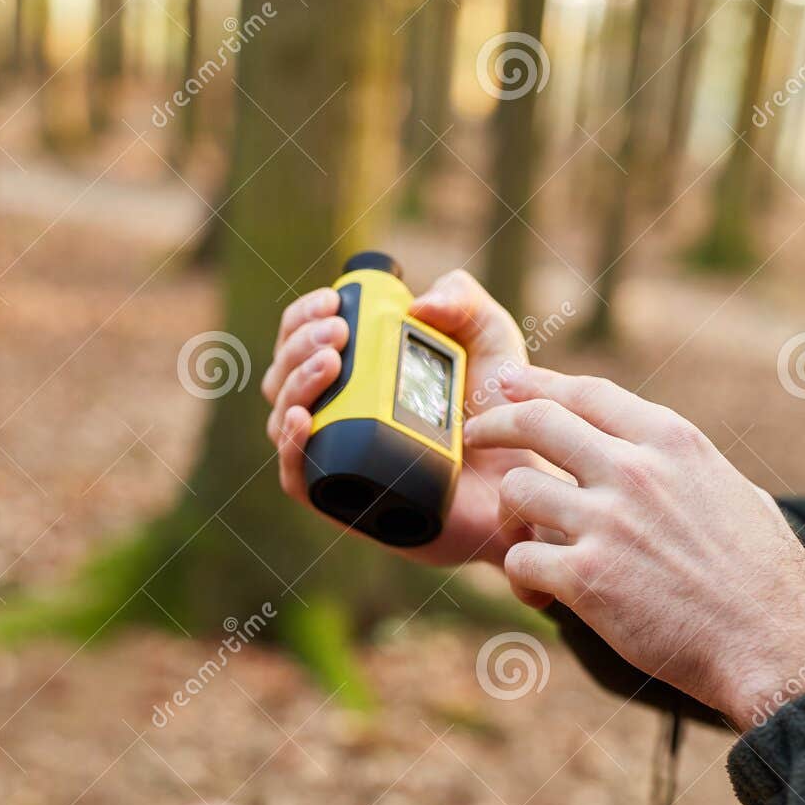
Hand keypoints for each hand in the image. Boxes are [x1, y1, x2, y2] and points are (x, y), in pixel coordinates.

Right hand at [262, 270, 562, 572]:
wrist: (520, 482)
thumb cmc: (501, 416)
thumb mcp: (489, 340)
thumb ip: (462, 300)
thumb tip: (416, 303)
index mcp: (355, 378)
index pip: (302, 344)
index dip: (302, 319)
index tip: (332, 302)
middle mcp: (337, 418)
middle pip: (284, 379)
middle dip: (298, 345)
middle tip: (337, 333)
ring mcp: (338, 461)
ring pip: (283, 421)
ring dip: (294, 384)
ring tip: (330, 361)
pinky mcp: (345, 505)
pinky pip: (297, 480)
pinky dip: (290, 446)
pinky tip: (303, 418)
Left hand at [465, 366, 804, 728]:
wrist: (770, 641)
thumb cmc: (763, 579)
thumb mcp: (733, 492)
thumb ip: (683, 471)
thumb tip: (666, 467)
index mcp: (672, 442)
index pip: (588, 394)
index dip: (538, 385)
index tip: (509, 386)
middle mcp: (635, 471)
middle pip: (537, 424)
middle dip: (494, 426)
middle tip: (475, 437)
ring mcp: (607, 522)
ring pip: (516, 491)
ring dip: (509, 519)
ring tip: (526, 546)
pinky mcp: (586, 578)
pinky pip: (519, 562)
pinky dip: (521, 581)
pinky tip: (542, 596)